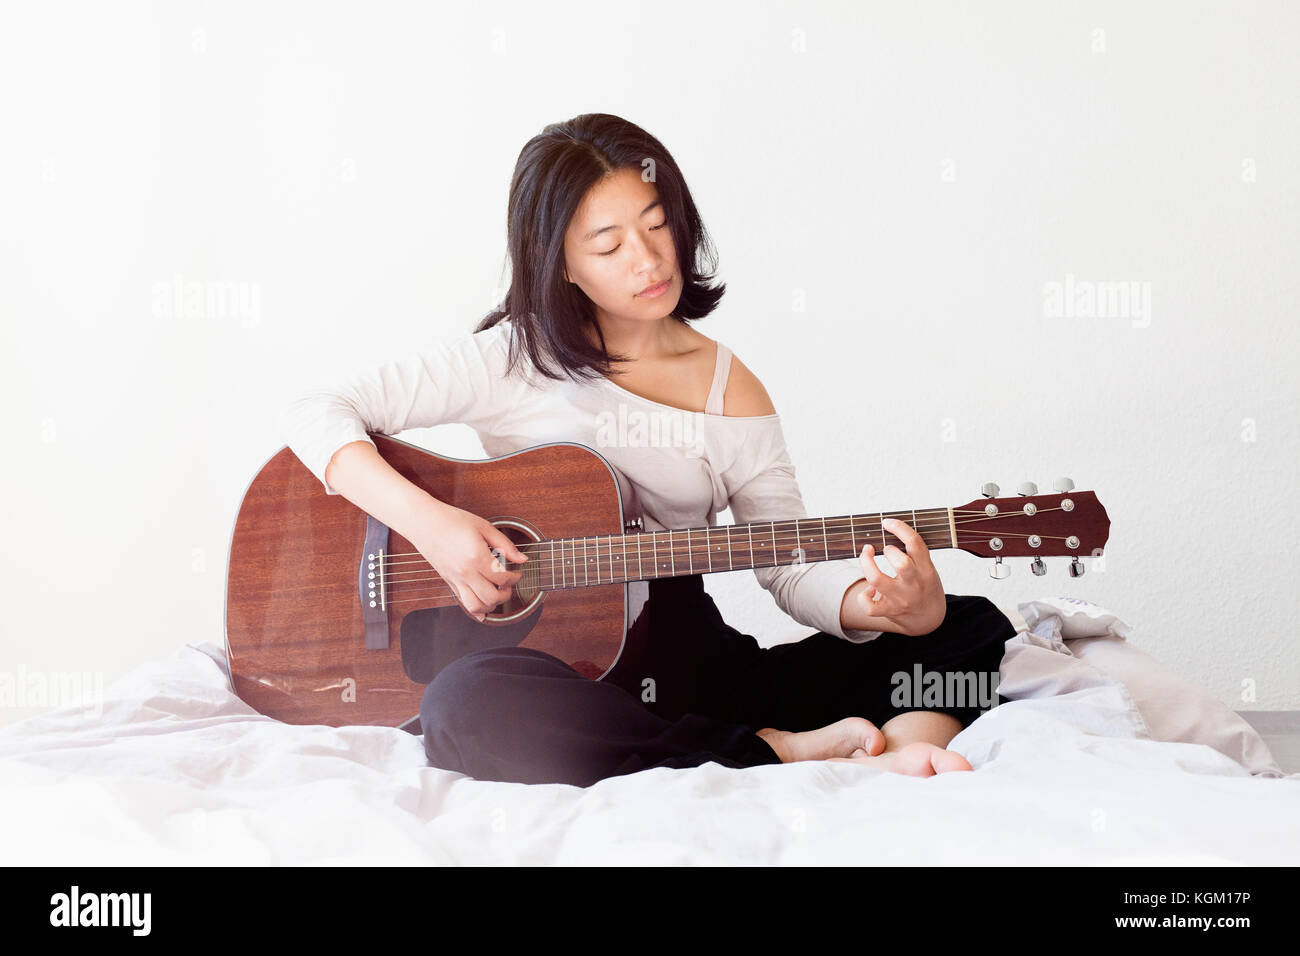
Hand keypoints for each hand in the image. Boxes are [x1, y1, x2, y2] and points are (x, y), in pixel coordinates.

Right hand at [411, 503, 527, 621]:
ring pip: (476, 607)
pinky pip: (462, 603)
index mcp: (476, 557)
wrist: (424, 522)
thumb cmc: (451, 520)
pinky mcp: (448, 582)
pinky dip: (475, 611)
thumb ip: (505, 545)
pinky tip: (483, 610)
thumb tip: (522, 558)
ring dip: (491, 605)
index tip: (517, 572)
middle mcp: (465, 572)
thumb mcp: (483, 526)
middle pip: (491, 597)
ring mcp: (455, 579)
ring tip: (497, 594)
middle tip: (509, 585)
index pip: (502, 578)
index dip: (515, 578)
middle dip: (506, 594)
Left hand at [857, 517, 945, 635]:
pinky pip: (869, 606)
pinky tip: (869, 591)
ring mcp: (900, 599)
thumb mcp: (927, 568)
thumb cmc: (924, 587)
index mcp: (926, 570)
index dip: (899, 528)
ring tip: (867, 556)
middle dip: (889, 550)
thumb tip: (890, 528)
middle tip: (886, 549)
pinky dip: (863, 596)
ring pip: (877, 579)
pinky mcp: (888, 611)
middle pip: (900, 563)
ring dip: (867, 564)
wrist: (929, 620)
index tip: (887, 522)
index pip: (915, 544)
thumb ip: (914, 553)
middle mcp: (914, 584)